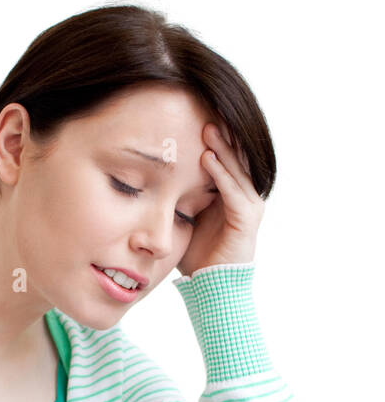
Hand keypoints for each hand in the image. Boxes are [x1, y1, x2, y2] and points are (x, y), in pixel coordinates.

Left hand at [176, 122, 265, 276]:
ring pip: (236, 170)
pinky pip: (233, 191)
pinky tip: (207, 159)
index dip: (212, 141)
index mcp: (230, 195)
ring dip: (222, 149)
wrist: (211, 288)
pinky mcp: (247, 219)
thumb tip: (154, 179)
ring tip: (207, 129)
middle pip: (234, 159)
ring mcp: (248, 207)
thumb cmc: (196, 258)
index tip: (193, 120)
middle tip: (202, 114)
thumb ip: (179, 198)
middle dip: (220, 137)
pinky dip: (221, 174)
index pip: (224, 160)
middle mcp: (243, 197)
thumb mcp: (185, 219)